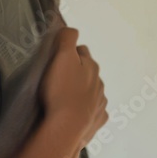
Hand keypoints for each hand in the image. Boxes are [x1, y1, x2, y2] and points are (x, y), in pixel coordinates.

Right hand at [39, 27, 107, 153]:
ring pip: (91, 91)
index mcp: (91, 66)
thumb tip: (72, 29)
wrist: (65, 128)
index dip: (68, 52)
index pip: (81, 50)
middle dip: (77, 71)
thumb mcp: (61, 57)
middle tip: (58, 78)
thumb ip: (67, 39)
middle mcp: (99, 83)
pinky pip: (93, 111)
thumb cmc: (61, 91)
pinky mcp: (97, 121)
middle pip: (88, 71)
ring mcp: (100, 103)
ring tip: (64, 97)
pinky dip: (85, 110)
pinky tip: (74, 113)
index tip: (57, 59)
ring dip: (80, 91)